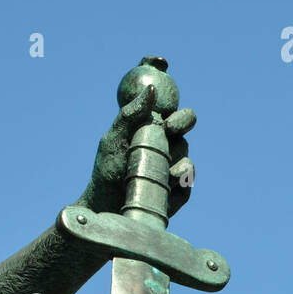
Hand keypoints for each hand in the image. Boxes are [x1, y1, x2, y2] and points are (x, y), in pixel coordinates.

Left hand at [75, 83, 196, 218]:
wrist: (105, 205)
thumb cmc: (107, 169)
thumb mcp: (113, 140)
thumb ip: (130, 114)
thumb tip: (150, 88)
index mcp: (153, 128)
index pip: (172, 110)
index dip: (176, 108)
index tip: (168, 116)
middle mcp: (168, 144)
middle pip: (187, 125)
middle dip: (183, 122)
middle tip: (170, 129)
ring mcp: (175, 166)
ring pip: (185, 153)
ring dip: (171, 157)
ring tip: (151, 168)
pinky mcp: (179, 189)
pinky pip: (188, 179)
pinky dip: (178, 178)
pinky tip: (165, 183)